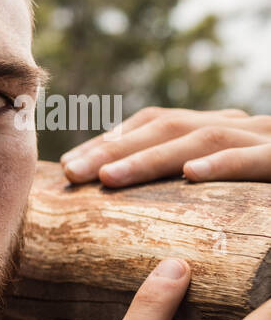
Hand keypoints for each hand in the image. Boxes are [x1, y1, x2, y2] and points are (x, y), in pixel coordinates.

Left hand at [59, 107, 270, 185]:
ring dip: (151, 157)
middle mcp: (237, 126)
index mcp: (217, 128)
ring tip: (109, 178)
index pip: (154, 126)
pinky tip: (191, 174)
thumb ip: (183, 181)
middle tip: (71, 173)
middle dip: (114, 149)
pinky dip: (223, 163)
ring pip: (203, 139)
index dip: (109, 143)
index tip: (68, 167)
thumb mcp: (225, 182)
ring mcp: (264, 139)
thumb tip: (121, 193)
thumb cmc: (266, 185)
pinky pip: (254, 158)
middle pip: (168, 129)